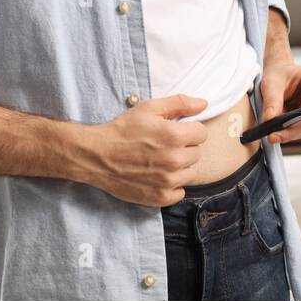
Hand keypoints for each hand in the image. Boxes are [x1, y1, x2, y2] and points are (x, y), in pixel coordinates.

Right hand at [82, 94, 209, 205]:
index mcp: (174, 136)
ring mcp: (167, 181)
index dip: (190, 130)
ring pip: (190, 173)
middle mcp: (174, 160)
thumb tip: (204, 104)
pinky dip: (172, 185)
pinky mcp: (159, 197)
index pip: (202, 133)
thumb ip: (180, 103)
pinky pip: (180, 192)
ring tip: (161, 160)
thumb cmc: (122, 130)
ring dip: (180, 167)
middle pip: (197, 153)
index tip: (176, 131)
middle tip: (165, 145)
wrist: (96, 156)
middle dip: (185, 147)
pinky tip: (158, 176)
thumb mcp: (149, 108)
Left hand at [258, 60, 300, 144]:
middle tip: (278, 134)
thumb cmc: (277, 75)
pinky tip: (277, 135)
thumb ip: (271, 98)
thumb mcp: (271, 82)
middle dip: (300, 125)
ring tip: (273, 136)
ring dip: (293, 133)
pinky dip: (289, 134)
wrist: (275, 80)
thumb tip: (269, 118)